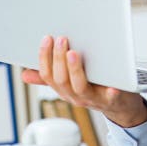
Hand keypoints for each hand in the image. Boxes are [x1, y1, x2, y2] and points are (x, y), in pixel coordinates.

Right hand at [21, 35, 146, 127]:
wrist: (120, 106)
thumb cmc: (94, 89)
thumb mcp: (69, 83)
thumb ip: (49, 78)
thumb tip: (25, 74)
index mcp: (64, 89)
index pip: (47, 75)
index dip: (44, 58)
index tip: (46, 39)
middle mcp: (75, 95)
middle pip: (61, 80)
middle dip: (58, 59)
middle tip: (61, 39)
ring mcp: (92, 99)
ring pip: (79, 87)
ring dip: (75, 70)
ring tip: (74, 53)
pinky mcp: (111, 100)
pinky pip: (109, 97)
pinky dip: (110, 91)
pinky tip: (111, 84)